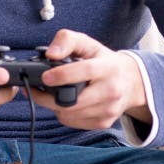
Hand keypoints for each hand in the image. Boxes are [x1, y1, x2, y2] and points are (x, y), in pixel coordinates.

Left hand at [30, 29, 151, 129]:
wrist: (130, 82)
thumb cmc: (104, 60)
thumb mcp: (88, 43)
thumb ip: (67, 40)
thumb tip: (50, 54)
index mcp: (108, 68)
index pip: (85, 71)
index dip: (63, 75)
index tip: (45, 77)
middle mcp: (111, 91)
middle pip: (74, 101)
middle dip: (48, 97)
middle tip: (33, 88)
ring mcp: (108, 110)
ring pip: (70, 114)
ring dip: (52, 105)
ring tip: (48, 93)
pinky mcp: (103, 123)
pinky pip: (73, 122)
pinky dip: (62, 113)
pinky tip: (63, 102)